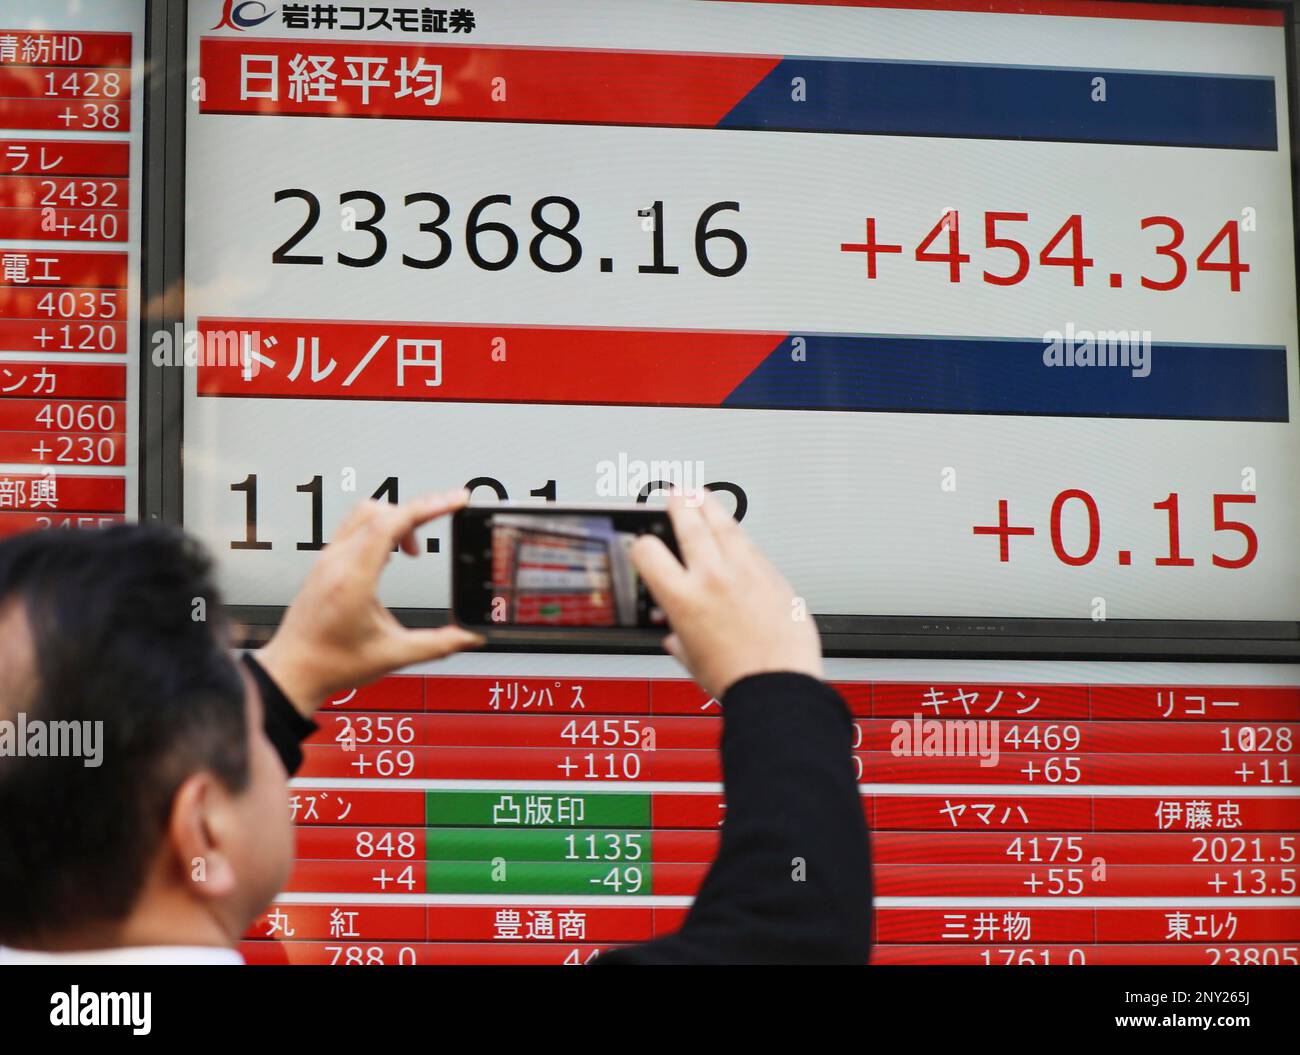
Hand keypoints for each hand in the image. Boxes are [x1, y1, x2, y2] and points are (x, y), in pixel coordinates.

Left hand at [258, 490, 483, 716]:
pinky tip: (391, 555)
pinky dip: (379, 531)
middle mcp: (337, 562)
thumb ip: (437, 645)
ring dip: (395, 520)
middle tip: (441, 526)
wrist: (292, 671)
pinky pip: (354, 529)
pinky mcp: (324, 564)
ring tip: (414, 550)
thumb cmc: (331, 664)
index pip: (390, 524)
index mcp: (353, 579)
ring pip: (364, 514)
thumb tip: (469, 636)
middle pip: (380, 510)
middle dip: (416, 513)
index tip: (454, 500)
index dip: (427, 507)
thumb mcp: (393, 655)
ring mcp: (327, 560)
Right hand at [629, 491, 822, 699]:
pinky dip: (739, 534)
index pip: (648, 551)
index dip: (641, 545)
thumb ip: (680, 641)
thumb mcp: (692, 660)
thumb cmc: (737, 679)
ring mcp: (745, 573)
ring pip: (724, 524)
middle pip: (689, 523)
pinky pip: (752, 545)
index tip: (645, 544)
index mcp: (683, 600)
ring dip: (710, 505)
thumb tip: (676, 639)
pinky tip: (736, 530)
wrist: (777, 686)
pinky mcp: (773, 576)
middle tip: (675, 494)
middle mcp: (712, 578)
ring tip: (702, 495)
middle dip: (679, 503)